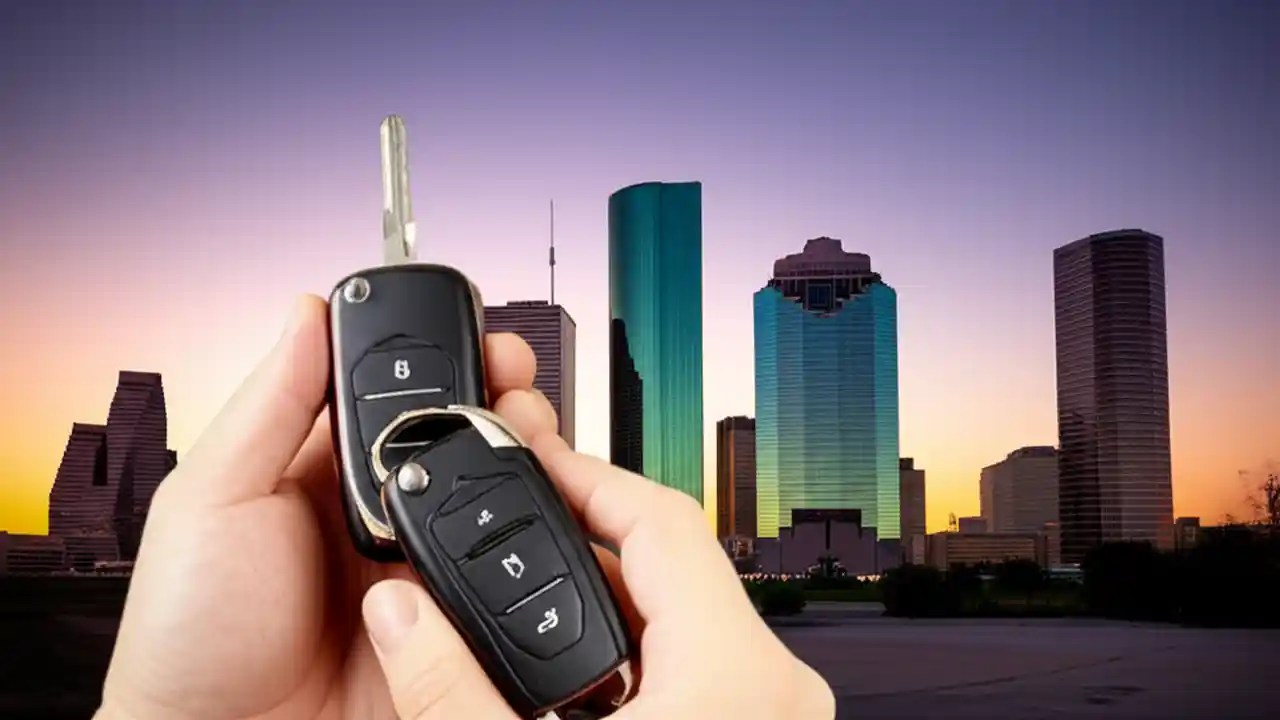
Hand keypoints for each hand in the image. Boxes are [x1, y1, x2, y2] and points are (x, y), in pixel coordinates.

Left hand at [98, 295, 558, 718]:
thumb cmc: (190, 633)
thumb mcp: (213, 498)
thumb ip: (271, 405)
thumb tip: (307, 314)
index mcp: (323, 470)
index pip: (396, 392)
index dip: (441, 356)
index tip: (477, 332)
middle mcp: (380, 513)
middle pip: (459, 438)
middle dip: (501, 400)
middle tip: (517, 385)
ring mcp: (421, 569)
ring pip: (495, 499)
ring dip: (524, 463)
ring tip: (533, 444)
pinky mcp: (452, 625)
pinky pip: (506, 576)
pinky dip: (530, 544)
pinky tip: (535, 520)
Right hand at [359, 424, 835, 712]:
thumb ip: (451, 693)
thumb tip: (396, 616)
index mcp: (737, 677)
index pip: (661, 519)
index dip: (584, 473)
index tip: (528, 452)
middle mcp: (774, 684)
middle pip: (672, 560)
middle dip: (583, 532)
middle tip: (513, 515)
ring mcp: (770, 710)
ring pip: (683, 613)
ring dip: (602, 594)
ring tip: (525, 589)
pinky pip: (694, 659)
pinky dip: (632, 646)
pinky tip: (570, 668)